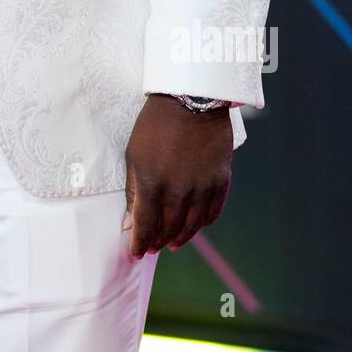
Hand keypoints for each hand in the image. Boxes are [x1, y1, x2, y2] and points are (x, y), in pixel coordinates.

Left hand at [123, 94, 232, 258]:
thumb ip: (133, 191)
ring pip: (193, 226)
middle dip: (159, 241)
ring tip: (173, 243)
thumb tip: (130, 222)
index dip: (140, 243)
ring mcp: (203, 188)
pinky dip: (203, 223)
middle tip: (153, 247)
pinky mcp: (221, 181)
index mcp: (153, 186)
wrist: (190, 99)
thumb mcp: (134, 155)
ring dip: (181, 237)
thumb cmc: (155, 124)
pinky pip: (213, 212)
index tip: (135, 253)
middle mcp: (179, 192)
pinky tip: (196, 225)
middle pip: (169, 229)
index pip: (146, 227)